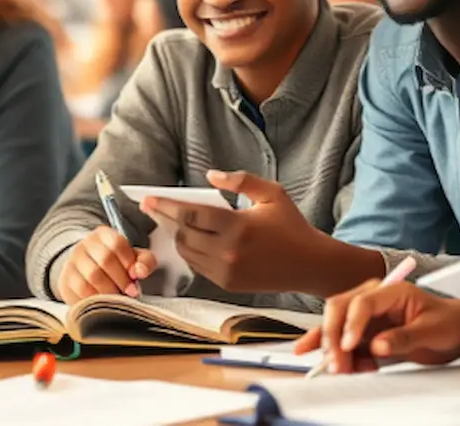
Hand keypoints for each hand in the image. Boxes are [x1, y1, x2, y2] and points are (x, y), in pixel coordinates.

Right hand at [59, 226, 157, 303]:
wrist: (85, 274)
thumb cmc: (115, 266)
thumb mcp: (132, 259)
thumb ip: (144, 261)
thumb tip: (140, 271)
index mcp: (103, 234)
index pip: (117, 243)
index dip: (129, 263)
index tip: (136, 279)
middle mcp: (85, 244)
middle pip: (105, 259)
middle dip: (121, 280)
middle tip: (129, 292)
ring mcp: (73, 261)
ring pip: (92, 276)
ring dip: (109, 291)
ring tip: (117, 298)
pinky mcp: (65, 279)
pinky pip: (81, 290)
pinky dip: (96, 298)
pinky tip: (103, 302)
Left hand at [139, 170, 329, 293]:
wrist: (309, 264)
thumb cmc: (292, 225)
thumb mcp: (271, 193)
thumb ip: (240, 180)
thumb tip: (210, 175)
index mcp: (238, 226)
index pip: (191, 215)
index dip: (167, 206)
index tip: (149, 199)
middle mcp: (229, 251)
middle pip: (183, 234)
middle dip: (164, 219)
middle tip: (151, 208)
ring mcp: (227, 271)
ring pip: (187, 252)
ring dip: (175, 236)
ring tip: (167, 221)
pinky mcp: (228, 284)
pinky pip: (198, 266)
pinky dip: (189, 251)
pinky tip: (187, 238)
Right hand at [294, 280, 459, 373]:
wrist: (458, 331)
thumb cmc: (449, 323)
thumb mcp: (432, 331)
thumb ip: (405, 337)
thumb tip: (377, 346)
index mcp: (391, 291)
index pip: (361, 302)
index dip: (351, 324)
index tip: (348, 347)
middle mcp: (374, 299)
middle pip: (339, 309)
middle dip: (332, 335)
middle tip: (336, 363)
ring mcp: (368, 316)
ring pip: (338, 326)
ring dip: (333, 348)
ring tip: (341, 369)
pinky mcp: (367, 333)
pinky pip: (346, 343)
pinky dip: (343, 356)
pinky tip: (353, 368)